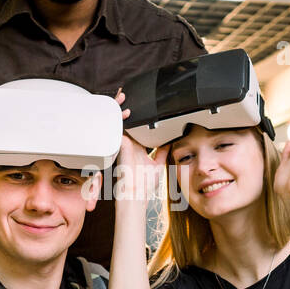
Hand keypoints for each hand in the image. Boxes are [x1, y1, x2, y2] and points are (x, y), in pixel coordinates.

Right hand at [114, 88, 167, 203]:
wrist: (136, 194)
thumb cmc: (144, 184)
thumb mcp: (158, 164)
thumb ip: (163, 152)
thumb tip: (171, 142)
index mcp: (137, 147)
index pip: (137, 127)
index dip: (137, 115)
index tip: (138, 105)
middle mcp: (129, 144)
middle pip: (126, 121)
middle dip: (125, 107)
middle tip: (125, 94)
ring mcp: (124, 144)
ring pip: (120, 121)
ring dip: (120, 108)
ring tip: (122, 95)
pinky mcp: (120, 146)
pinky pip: (118, 128)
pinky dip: (119, 118)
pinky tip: (124, 109)